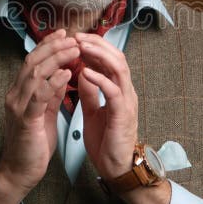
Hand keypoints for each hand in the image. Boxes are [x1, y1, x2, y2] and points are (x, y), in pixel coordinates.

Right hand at [0, 29, 76, 200]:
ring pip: (35, 73)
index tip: (65, 34)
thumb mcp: (44, 113)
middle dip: (53, 46)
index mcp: (19, 92)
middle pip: (32, 61)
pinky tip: (67, 73)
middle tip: (72, 37)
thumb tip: (63, 75)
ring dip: (56, 59)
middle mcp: (15, 95)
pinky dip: (54, 82)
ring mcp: (18, 106)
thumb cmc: (33, 144)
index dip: (48, 45)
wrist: (19, 172)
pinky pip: (39, 95)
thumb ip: (51, 94)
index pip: (32, 60)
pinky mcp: (25, 120)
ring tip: (74, 49)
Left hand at [75, 32, 138, 180]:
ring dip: (99, 55)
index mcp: (119, 89)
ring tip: (81, 47)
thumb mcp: (93, 112)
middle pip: (117, 56)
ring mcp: (127, 101)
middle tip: (77, 36)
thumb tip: (82, 74)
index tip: (75, 39)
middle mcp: (126, 91)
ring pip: (119, 68)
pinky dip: (100, 78)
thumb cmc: (106, 141)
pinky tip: (85, 72)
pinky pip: (113, 91)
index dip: (95, 46)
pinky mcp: (122, 114)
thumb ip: (90, 92)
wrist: (116, 168)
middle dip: (97, 44)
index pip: (110, 59)